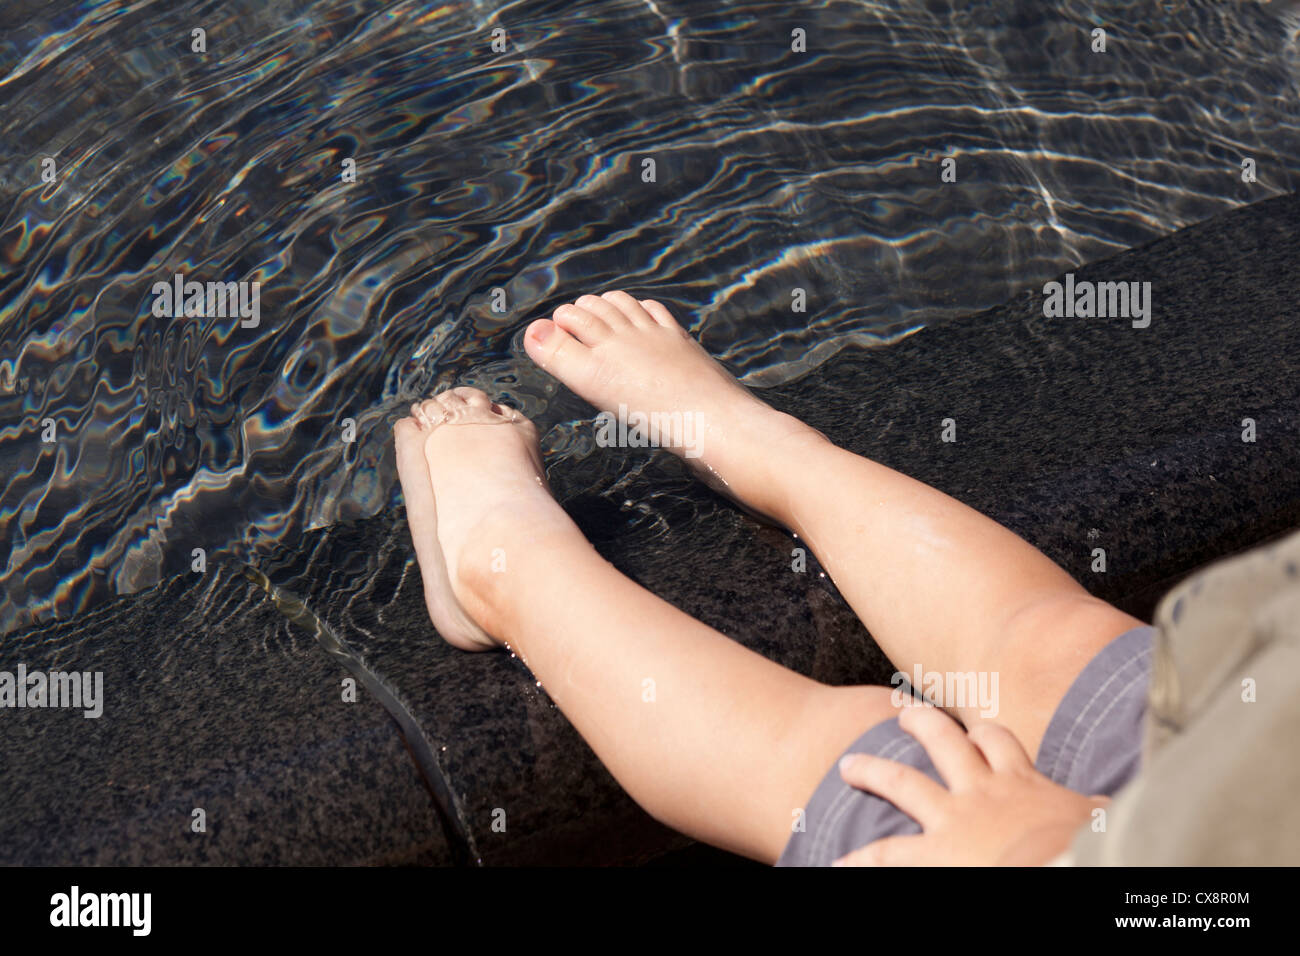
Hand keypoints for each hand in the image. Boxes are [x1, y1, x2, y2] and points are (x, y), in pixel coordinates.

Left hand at [834, 704, 1103, 865]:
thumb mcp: (1105, 823)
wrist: (1072, 868)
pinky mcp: (932, 855)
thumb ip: (1103, 814)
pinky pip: (883, 855)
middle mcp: (982, 791)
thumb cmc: (1095, 849)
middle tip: (903, 712)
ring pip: (902, 782)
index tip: (974, 730)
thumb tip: (1122, 814)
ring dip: (873, 771)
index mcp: (1025, 783)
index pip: (1000, 743)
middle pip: (945, 740)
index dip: (984, 734)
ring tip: (849, 764)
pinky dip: (858, 860)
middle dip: (921, 723)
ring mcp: (953, 819)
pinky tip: (835, 863)